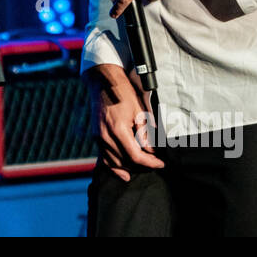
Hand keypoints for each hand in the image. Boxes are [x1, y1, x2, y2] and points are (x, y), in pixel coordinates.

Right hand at [89, 63, 164, 181]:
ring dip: (129, 168)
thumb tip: (151, 150)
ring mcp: (98, 137)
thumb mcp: (139, 111)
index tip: (161, 164)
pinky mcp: (96, 136)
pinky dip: (114, 167)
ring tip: (142, 168)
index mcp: (118, 130)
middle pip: (125, 162)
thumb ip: (145, 133)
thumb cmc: (123, 93)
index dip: (150, 163)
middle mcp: (105, 136)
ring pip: (114, 163)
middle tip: (155, 163)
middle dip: (142, 166)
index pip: (135, 156)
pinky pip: (104, 158)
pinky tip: (123, 174)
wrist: (104, 82)